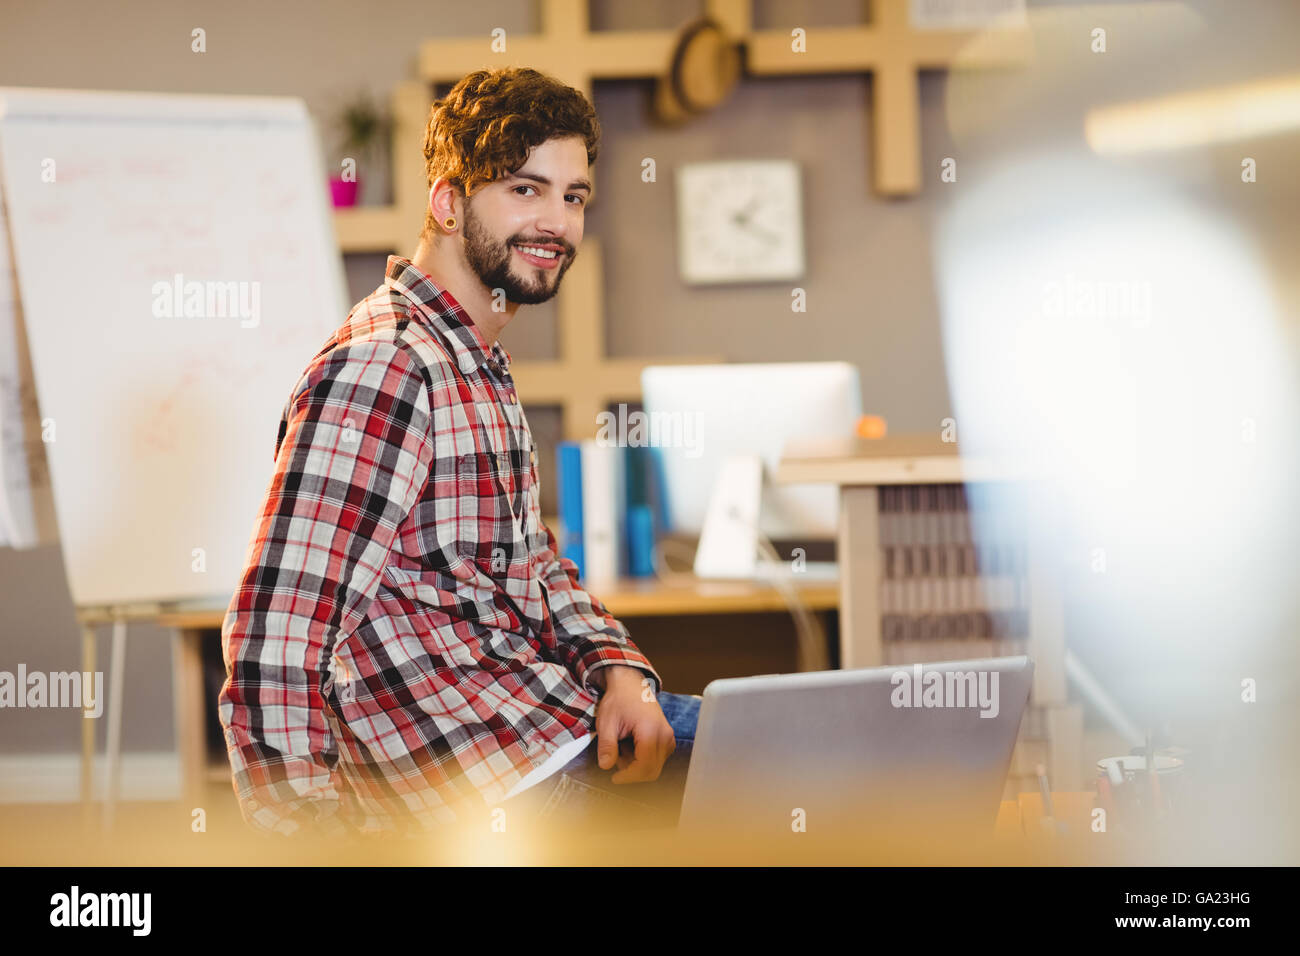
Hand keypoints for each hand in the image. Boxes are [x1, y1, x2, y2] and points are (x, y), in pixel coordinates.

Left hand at [593, 666, 674, 782]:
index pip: (645, 767)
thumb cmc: (619, 699)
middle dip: (632, 771)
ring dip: (636, 764)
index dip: (629, 777)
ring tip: (622, 744)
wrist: (630, 684)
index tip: (614, 778)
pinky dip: (642, 758)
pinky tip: (631, 744)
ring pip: (655, 766)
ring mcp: (669, 737)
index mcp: (651, 730)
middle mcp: (665, 735)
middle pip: (652, 770)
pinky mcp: (667, 739)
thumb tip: (606, 766)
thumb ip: (606, 746)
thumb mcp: (606, 722)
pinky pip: (657, 759)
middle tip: (616, 755)